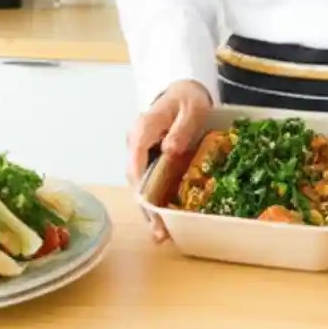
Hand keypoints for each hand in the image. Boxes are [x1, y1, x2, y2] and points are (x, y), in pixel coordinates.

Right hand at [126, 80, 211, 241]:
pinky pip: (148, 184)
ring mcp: (139, 154)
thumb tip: (169, 148)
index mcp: (144, 127)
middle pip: (135, 177)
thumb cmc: (188, 99)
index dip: (141, 180)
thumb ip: (182, 127)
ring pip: (139, 185)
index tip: (148, 202)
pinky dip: (154, 203)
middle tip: (158, 229)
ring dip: (148, 209)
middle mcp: (135, 142)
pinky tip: (163, 223)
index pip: (136, 155)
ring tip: (160, 234)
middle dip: (144, 204)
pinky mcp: (146, 162)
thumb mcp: (192, 108)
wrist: (183, 93)